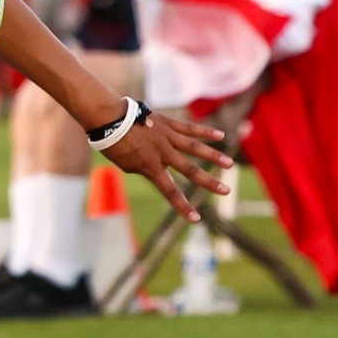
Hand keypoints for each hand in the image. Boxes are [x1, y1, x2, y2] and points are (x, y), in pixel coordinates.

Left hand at [102, 112, 232, 221]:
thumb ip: (145, 169)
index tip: (196, 219)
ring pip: (195, 148)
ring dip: (213, 156)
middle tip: (227, 191)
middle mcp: (163, 153)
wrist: (108, 118)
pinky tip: (221, 135)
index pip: (170, 191)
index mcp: (151, 167)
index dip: (183, 206)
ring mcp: (167, 137)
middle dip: (209, 182)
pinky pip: (189, 128)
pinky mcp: (168, 123)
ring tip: (229, 164)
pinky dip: (205, 132)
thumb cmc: (114, 144)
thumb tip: (159, 167)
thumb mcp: (126, 165)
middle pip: (190, 170)